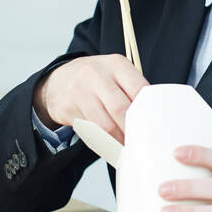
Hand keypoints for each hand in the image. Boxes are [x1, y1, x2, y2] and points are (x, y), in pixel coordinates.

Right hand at [33, 54, 147, 143]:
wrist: (59, 79)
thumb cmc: (96, 79)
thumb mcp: (115, 73)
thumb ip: (132, 90)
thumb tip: (152, 117)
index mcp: (116, 64)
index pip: (139, 89)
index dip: (147, 111)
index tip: (153, 126)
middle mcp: (96, 74)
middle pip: (121, 109)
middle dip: (133, 130)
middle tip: (141, 142)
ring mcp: (79, 90)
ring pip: (105, 125)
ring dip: (118, 140)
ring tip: (127, 147)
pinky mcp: (67, 108)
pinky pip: (90, 131)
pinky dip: (103, 142)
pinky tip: (110, 145)